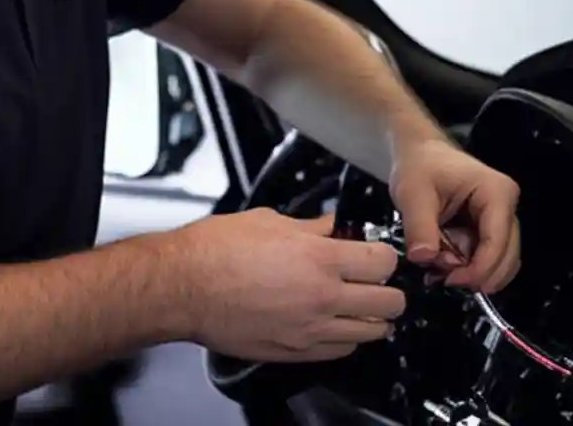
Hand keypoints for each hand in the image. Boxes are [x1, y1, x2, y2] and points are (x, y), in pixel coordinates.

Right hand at [171, 210, 403, 362]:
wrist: (182, 287)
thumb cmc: (214, 251)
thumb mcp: (268, 221)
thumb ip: (310, 227)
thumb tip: (333, 227)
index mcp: (319, 259)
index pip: (384, 262)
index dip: (383, 255)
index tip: (374, 253)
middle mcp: (322, 297)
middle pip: (389, 302)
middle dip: (386, 288)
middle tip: (372, 279)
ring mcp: (310, 330)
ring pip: (372, 332)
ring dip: (371, 317)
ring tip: (357, 303)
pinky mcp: (295, 351)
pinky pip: (341, 351)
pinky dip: (346, 338)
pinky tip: (333, 323)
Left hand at [389, 139, 520, 293]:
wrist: (419, 154)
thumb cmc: (419, 167)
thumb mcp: (412, 194)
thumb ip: (420, 227)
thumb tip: (424, 259)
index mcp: (496, 193)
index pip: (498, 241)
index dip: (478, 268)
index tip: (451, 281)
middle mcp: (507, 206)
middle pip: (505, 256)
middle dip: (474, 273)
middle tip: (441, 277)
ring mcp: (501, 219)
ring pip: (497, 261)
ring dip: (469, 272)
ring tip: (438, 268)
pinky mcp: (490, 228)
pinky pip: (486, 257)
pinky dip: (466, 267)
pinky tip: (442, 264)